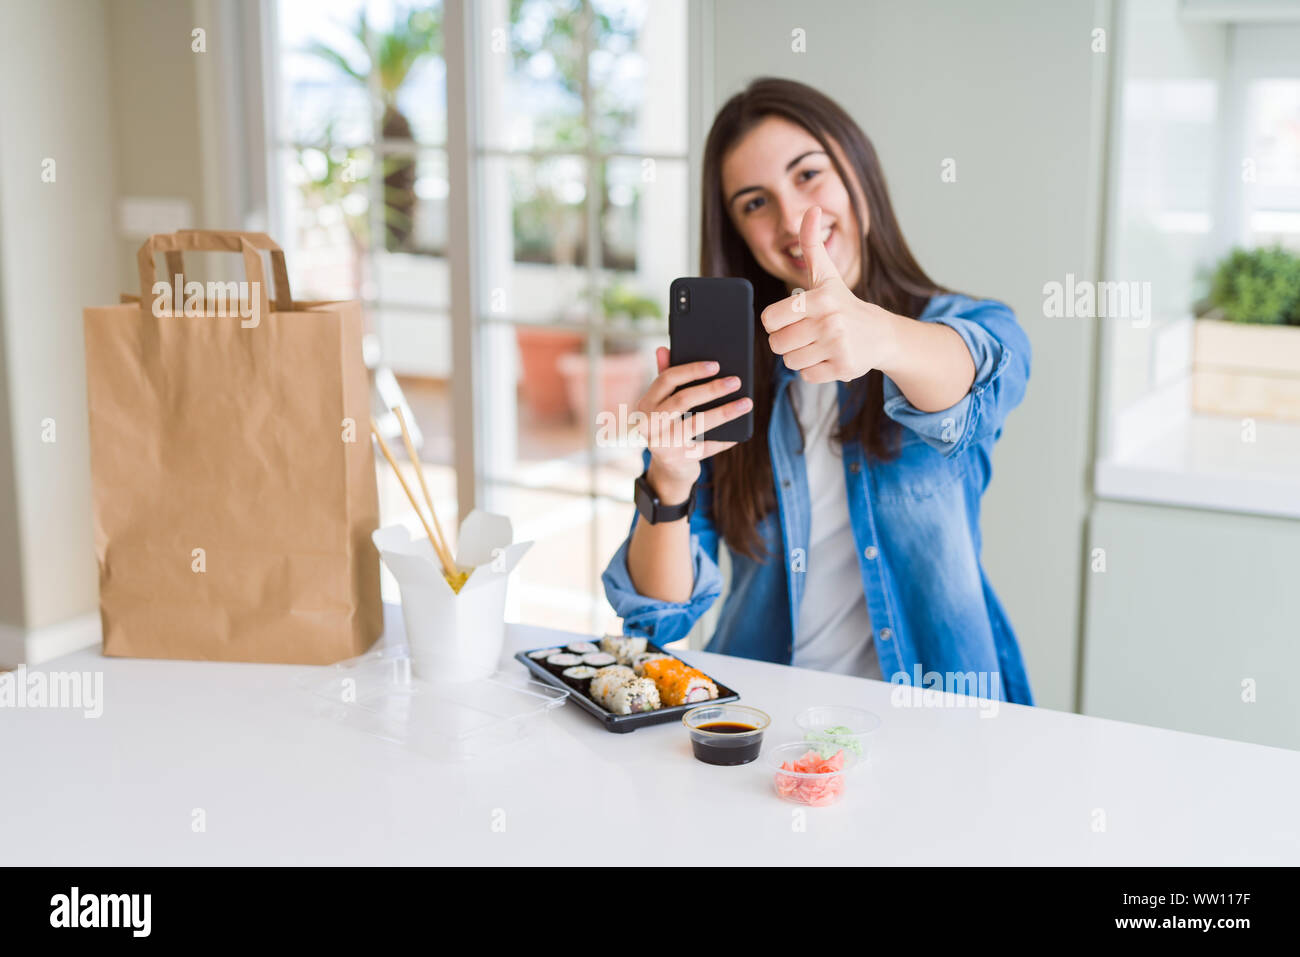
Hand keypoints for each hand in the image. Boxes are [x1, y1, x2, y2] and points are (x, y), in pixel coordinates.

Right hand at [633, 348, 752, 501]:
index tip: (716, 365)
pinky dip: (724, 439)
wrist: (668, 468)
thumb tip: (663, 348)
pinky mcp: (678, 460)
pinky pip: (706, 446)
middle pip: (682, 400)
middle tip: (736, 381)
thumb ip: (665, 378)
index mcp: (645, 404)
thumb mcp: (663, 404)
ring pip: (696, 423)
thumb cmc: (669, 426)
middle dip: (712, 389)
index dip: (691, 370)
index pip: (666, 380)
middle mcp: (649, 424)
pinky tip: (740, 430)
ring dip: (724, 412)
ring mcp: (662, 444)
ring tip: (746, 403)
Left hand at [759, 206, 898, 383]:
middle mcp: (830, 322)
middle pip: (777, 344)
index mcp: (820, 298)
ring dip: (800, 356)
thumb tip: (810, 208)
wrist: (881, 334)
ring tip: (819, 345)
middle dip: (787, 341)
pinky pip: (807, 376)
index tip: (793, 318)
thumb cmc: (844, 303)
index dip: (777, 322)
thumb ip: (811, 244)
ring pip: (790, 362)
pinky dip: (814, 370)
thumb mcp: (826, 275)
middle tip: (807, 334)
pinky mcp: (843, 368)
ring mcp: (837, 346)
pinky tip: (829, 357)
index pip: (769, 319)